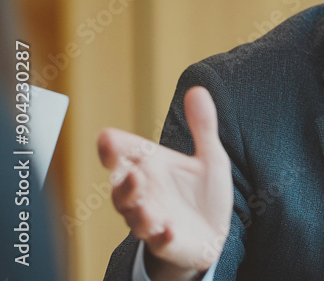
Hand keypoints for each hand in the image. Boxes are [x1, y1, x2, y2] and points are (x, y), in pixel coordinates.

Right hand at [97, 87, 232, 280]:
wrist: (210, 235)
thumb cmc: (202, 195)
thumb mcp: (209, 157)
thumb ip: (202, 126)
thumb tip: (197, 89)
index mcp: (151, 168)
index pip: (125, 155)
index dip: (113, 147)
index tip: (106, 137)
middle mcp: (145, 194)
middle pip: (122, 188)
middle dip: (123, 182)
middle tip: (131, 171)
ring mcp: (153, 220)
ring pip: (136, 217)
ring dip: (138, 210)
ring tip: (145, 204)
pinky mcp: (168, 242)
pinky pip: (161, 241)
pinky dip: (162, 236)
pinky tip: (168, 230)